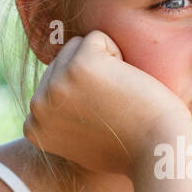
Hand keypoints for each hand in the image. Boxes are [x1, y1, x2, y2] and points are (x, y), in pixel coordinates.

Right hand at [24, 31, 191, 177]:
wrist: (157, 153)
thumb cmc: (130, 150)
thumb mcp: (81, 143)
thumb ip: (61, 122)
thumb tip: (50, 96)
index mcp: (34, 127)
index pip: (53, 85)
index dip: (83, 98)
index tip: (101, 125)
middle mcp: (38, 106)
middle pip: (62, 63)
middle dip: (93, 79)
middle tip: (114, 111)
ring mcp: (56, 85)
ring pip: (77, 47)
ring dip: (104, 66)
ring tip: (119, 99)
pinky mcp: (80, 65)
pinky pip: (97, 39)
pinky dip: (119, 56)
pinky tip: (128, 86)